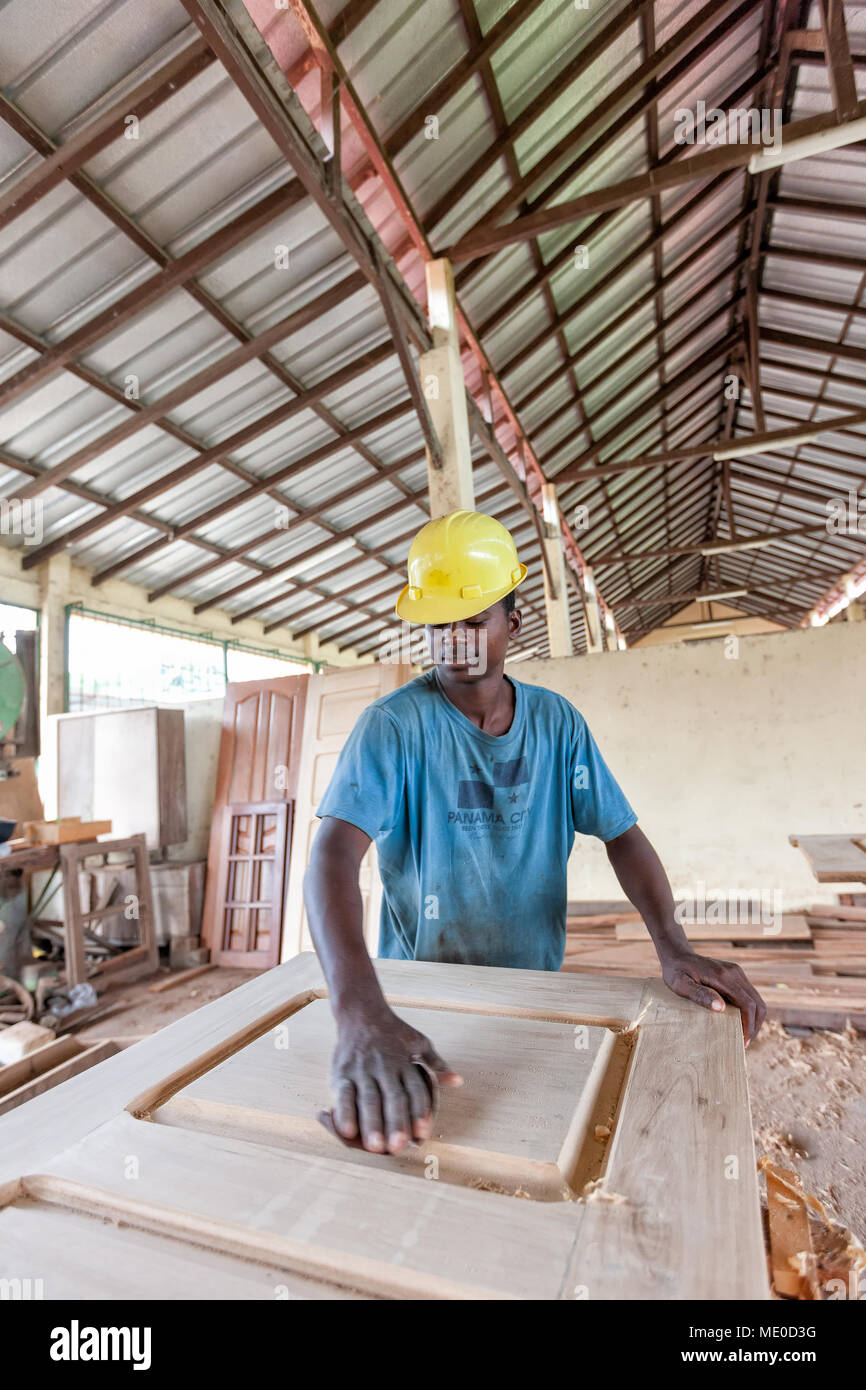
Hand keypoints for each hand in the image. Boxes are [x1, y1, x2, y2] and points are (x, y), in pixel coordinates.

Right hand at [330, 1007, 462, 1153]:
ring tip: (376, 1146)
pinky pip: (343, 1095)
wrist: (361, 1014)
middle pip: (392, 1098)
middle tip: (398, 1147)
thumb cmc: (393, 1033)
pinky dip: (344, 1113)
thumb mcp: (417, 1043)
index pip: (415, 1089)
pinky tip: (348, 1132)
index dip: (420, 1111)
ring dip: (372, 1124)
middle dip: (396, 1123)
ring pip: (368, 1099)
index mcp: (405, 1062)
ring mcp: (362, 1070)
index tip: (423, 1133)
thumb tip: (457, 1081)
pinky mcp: (342, 1073)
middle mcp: (385, 1067)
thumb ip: (435, 1064)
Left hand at [661, 950, 765, 1045]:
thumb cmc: (676, 972)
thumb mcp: (681, 985)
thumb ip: (700, 995)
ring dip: (754, 1019)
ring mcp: (736, 972)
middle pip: (757, 1003)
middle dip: (755, 1025)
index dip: (748, 1025)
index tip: (743, 1041)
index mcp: (722, 977)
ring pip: (756, 999)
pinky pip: (749, 995)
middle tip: (745, 1043)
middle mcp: (734, 973)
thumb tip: (721, 1008)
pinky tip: (740, 1022)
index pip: (747, 1003)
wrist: (677, 955)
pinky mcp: (735, 974)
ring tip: (744, 1036)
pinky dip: (750, 1010)